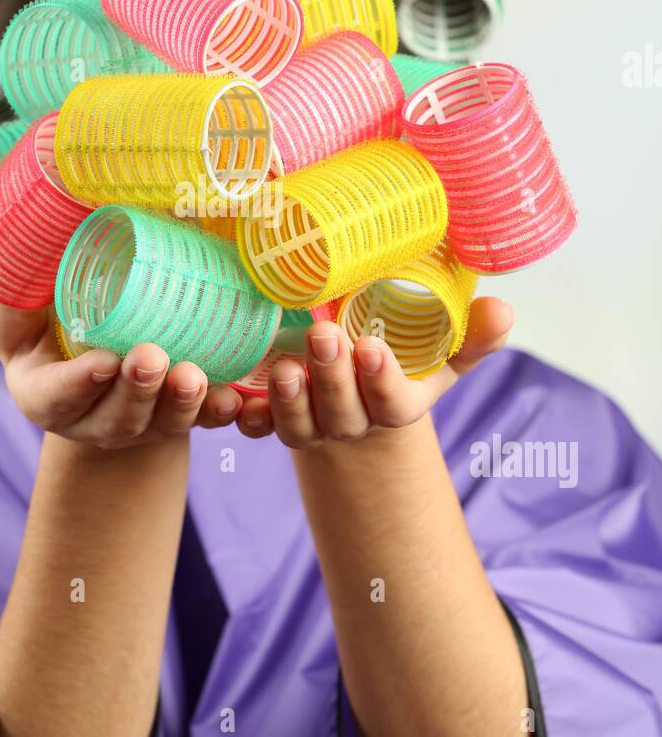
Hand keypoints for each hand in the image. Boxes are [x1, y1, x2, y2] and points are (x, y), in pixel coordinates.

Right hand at [0, 300, 242, 449]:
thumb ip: (16, 289)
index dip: (78, 383)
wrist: (93, 346)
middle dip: (137, 390)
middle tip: (152, 357)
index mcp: (45, 393)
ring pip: (162, 423)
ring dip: (180, 402)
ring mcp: (139, 423)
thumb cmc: (47, 322)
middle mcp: (92, 419)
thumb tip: (25, 236)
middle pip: (115, 417)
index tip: (102, 362)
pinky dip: (218, 411)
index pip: (57, 395)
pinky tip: (234, 399)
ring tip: (193, 375)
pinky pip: (202, 420)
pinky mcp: (178, 416)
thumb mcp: (19, 308)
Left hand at [232, 297, 513, 446]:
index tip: (372, 347)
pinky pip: (256, 428)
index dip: (381, 381)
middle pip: (342, 412)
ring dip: (289, 400)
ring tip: (283, 367)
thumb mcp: (441, 358)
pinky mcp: (272, 422)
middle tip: (324, 336)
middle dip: (332, 378)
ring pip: (298, 425)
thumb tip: (503, 308)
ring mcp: (311, 426)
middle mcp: (351, 423)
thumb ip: (473, 337)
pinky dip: (244, 416)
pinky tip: (233, 396)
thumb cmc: (403, 371)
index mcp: (394, 408)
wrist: (354, 410)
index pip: (392, 405)